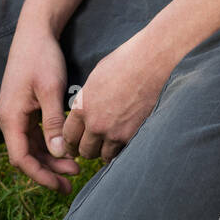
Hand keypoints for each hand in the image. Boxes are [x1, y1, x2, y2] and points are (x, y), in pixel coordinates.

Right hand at [0, 24, 80, 193]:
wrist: (35, 32)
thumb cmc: (42, 57)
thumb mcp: (51, 90)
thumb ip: (53, 123)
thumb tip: (59, 153)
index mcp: (10, 117)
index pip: (21, 158)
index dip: (40, 175)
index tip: (61, 184)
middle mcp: (8, 118)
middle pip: (26, 155)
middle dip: (48, 170)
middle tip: (74, 180)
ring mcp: (15, 113)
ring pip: (31, 146)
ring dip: (50, 158)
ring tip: (75, 167)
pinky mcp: (23, 107)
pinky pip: (33, 133)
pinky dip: (48, 144)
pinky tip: (66, 148)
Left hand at [60, 31, 172, 163]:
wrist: (150, 63)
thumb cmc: (124, 63)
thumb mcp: (95, 79)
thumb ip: (87, 100)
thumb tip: (85, 111)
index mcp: (82, 107)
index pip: (68, 136)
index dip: (71, 143)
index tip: (75, 145)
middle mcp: (95, 123)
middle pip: (84, 150)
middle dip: (87, 149)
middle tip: (93, 146)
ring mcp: (114, 132)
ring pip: (103, 156)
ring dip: (104, 151)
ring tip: (109, 144)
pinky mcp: (132, 136)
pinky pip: (121, 152)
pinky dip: (121, 149)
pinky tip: (123, 141)